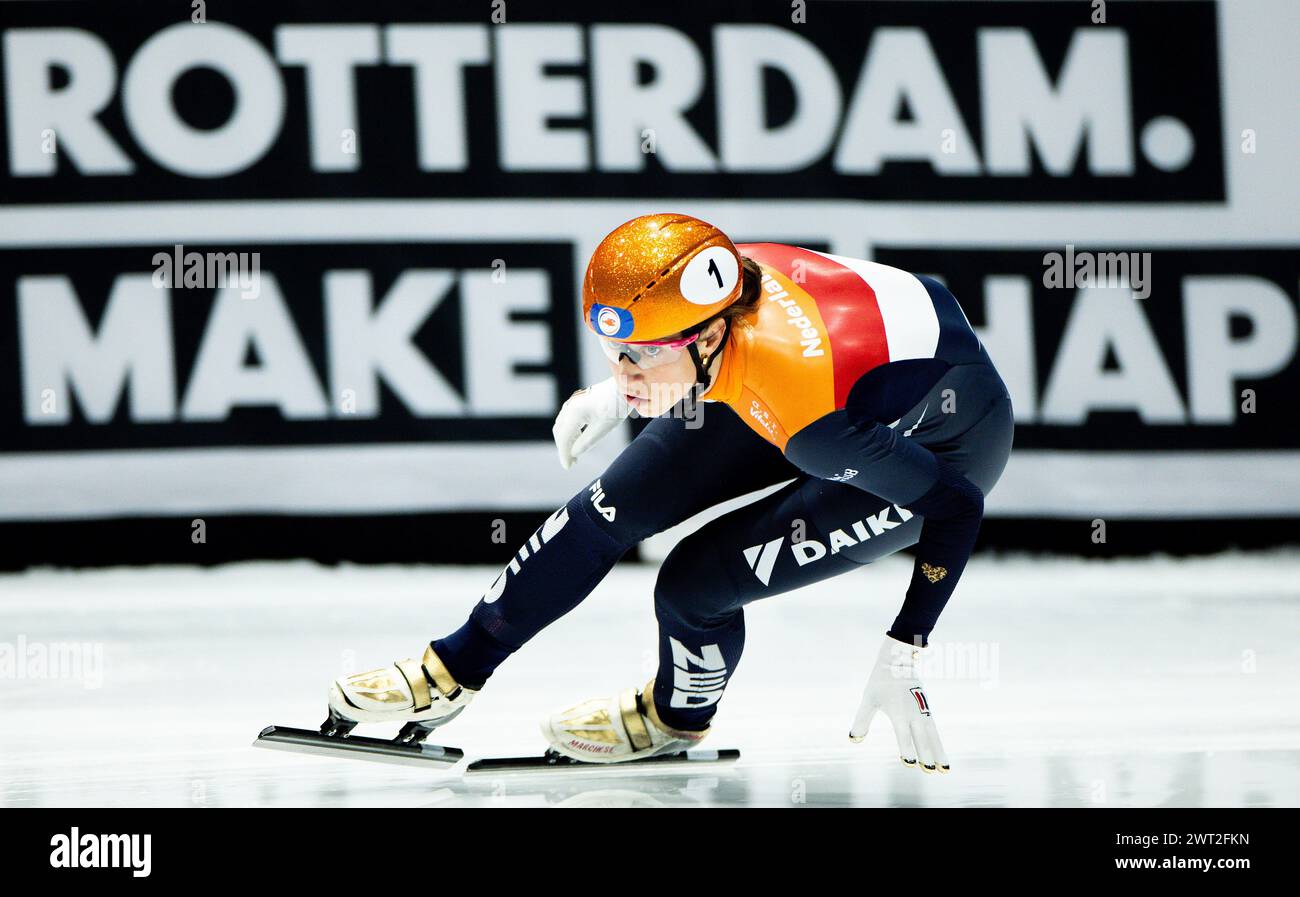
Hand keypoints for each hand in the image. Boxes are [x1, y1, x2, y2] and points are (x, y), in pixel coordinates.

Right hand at [552, 376, 632, 468]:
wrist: (624, 387)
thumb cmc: (616, 406)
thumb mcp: (604, 428)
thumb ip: (587, 442)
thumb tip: (573, 453)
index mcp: (575, 412)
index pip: (563, 438)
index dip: (564, 454)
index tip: (568, 467)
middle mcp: (570, 406)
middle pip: (560, 432)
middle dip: (564, 448)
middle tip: (572, 463)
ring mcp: (573, 403)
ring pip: (562, 425)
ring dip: (566, 440)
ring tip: (575, 454)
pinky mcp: (577, 402)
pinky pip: (568, 419)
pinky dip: (570, 432)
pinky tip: (578, 440)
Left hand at [850, 635, 949, 772]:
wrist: (899, 661)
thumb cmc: (880, 682)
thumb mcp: (869, 699)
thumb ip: (862, 720)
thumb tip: (853, 739)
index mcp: (898, 712)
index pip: (903, 734)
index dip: (906, 749)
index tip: (910, 764)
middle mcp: (913, 714)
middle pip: (921, 738)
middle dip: (926, 755)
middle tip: (929, 771)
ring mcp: (923, 712)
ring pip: (933, 736)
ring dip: (939, 753)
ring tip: (945, 770)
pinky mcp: (928, 711)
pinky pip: (935, 731)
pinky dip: (939, 744)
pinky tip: (942, 757)